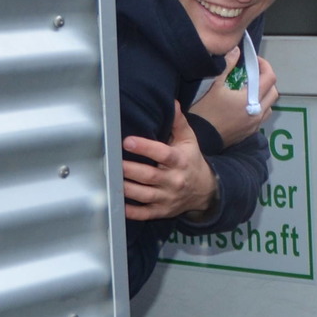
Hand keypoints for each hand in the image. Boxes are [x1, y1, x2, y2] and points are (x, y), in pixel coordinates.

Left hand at [122, 104, 219, 220]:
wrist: (206, 190)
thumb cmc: (191, 161)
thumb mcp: (189, 141)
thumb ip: (178, 123)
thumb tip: (172, 103)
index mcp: (180, 161)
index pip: (163, 154)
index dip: (145, 148)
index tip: (127, 141)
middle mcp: (174, 180)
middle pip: (149, 176)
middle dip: (128, 169)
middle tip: (111, 162)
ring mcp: (167, 198)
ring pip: (143, 194)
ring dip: (125, 188)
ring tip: (110, 179)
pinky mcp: (161, 211)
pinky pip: (144, 213)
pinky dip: (131, 211)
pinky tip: (118, 204)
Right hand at [189, 47, 278, 146]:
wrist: (199, 138)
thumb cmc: (204, 111)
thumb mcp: (213, 85)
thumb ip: (227, 65)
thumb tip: (237, 50)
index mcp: (251, 99)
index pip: (270, 78)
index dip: (264, 65)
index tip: (253, 60)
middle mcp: (258, 112)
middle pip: (273, 92)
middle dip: (266, 79)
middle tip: (251, 74)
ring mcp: (255, 124)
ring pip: (269, 106)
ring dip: (264, 95)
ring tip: (248, 90)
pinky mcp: (249, 133)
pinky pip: (261, 116)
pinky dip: (258, 107)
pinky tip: (244, 105)